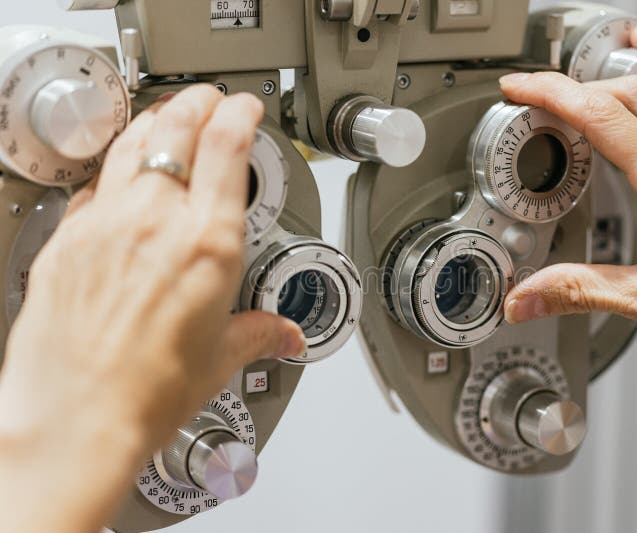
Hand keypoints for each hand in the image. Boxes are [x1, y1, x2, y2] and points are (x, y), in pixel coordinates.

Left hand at [0, 85, 305, 532]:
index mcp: (207, 243)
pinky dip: (115, 169)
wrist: (76, 420)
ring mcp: (103, 225)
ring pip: (130, 144)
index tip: (245, 108)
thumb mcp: (220, 357)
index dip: (240, 112)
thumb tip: (282, 334)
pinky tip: (121, 181)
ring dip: (154, 123)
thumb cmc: (147, 394)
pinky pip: (94, 186)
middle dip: (197, 103)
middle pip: (174, 127)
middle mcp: (154, 221)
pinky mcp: (66, 241)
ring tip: (166, 123)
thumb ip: (259, 332)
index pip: (225, 145)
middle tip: (208, 102)